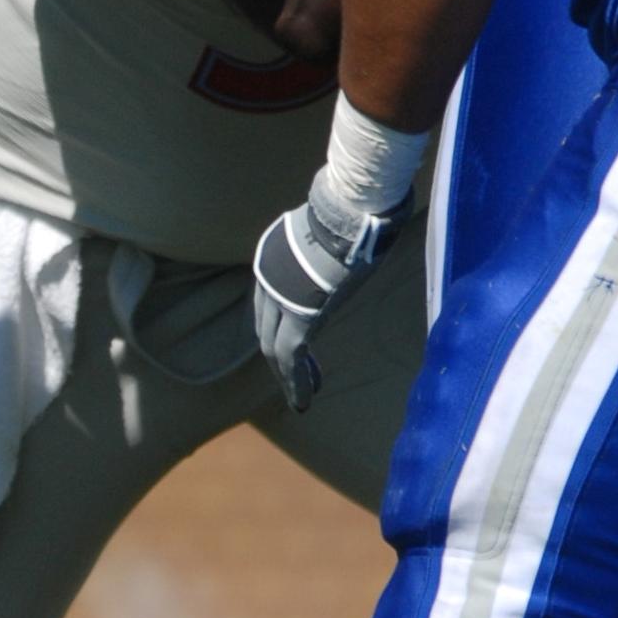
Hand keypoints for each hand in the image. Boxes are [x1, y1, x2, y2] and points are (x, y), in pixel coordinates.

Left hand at [252, 167, 411, 410]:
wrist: (347, 217)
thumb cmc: (349, 218)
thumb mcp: (328, 234)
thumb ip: (327, 248)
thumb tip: (350, 241)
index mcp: (273, 257)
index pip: (270, 301)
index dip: (279, 325)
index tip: (297, 343)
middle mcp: (267, 278)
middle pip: (267, 326)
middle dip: (280, 355)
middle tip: (297, 378)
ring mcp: (278, 299)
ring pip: (274, 347)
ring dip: (287, 376)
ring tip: (301, 399)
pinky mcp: (296, 319)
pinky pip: (289, 357)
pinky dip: (295, 382)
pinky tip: (304, 400)